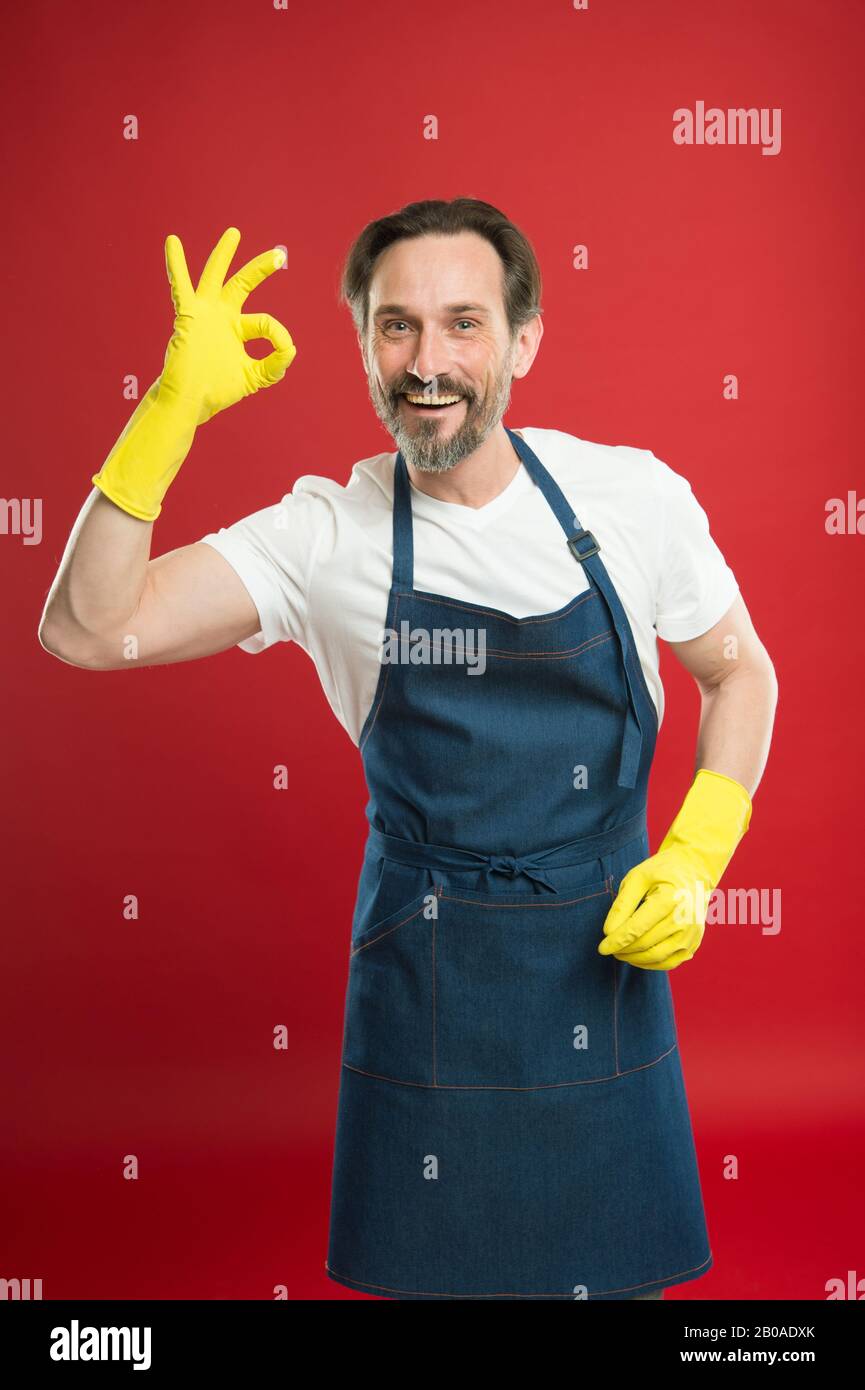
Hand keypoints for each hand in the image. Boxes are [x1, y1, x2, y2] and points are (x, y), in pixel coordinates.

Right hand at [158, 226, 295, 424]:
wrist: (188, 399)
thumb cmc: (216, 390)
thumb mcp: (253, 377)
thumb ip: (274, 365)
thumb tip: (292, 348)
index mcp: (237, 329)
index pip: (266, 322)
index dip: (280, 336)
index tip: (285, 351)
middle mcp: (222, 316)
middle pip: (243, 284)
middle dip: (261, 269)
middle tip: (279, 255)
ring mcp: (205, 313)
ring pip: (214, 276)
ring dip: (223, 254)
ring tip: (234, 234)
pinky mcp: (188, 315)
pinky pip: (180, 286)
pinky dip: (176, 264)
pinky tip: (172, 242)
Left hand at [597, 845, 708, 969]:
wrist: (693, 870)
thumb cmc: (661, 872)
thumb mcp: (637, 879)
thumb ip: (622, 905)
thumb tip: (609, 932)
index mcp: (669, 899)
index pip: (636, 929)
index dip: (616, 941)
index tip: (601, 948)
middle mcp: (684, 919)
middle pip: (646, 944)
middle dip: (623, 950)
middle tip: (609, 949)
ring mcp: (692, 934)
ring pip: (657, 958)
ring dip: (634, 959)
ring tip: (620, 953)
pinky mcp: (694, 942)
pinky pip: (670, 962)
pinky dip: (651, 964)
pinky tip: (637, 957)